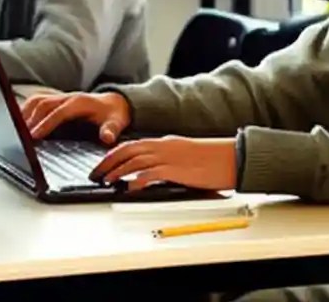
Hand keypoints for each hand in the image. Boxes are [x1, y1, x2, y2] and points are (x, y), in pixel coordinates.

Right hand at [22, 92, 130, 144]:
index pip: (59, 112)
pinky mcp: (55, 99)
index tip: (33, 136)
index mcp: (80, 102)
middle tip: (19, 136)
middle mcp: (67, 97)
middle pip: (43, 104)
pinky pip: (37, 101)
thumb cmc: (113, 114)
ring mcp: (60, 96)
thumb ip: (111, 130)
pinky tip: (20, 122)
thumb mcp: (117, 123)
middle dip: (30, 120)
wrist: (114, 102)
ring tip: (15, 129)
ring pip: (37, 100)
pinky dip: (26, 110)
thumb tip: (107, 137)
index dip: (45, 124)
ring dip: (25, 113)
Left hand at [92, 137, 237, 191]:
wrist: (232, 157)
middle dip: (108, 161)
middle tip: (96, 172)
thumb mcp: (186, 155)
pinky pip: (151, 174)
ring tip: (106, 180)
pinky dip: (137, 179)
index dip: (115, 153)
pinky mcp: (176, 170)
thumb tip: (154, 173)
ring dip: (117, 171)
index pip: (133, 144)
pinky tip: (129, 187)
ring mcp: (169, 157)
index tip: (104, 162)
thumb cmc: (214, 159)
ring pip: (134, 160)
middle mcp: (164, 146)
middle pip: (128, 150)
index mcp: (166, 142)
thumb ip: (170, 159)